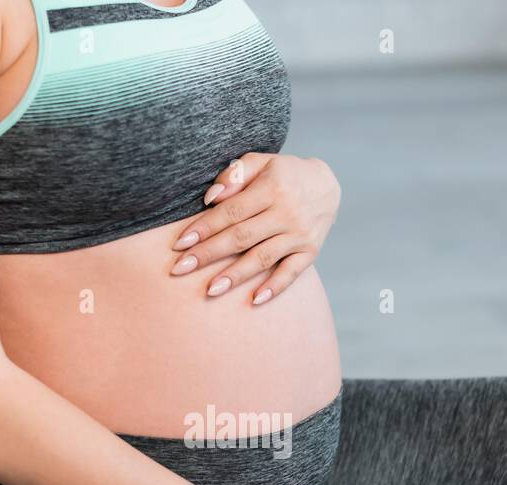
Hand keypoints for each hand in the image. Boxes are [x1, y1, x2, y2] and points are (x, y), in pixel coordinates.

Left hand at [169, 152, 340, 305]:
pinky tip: (255, 301)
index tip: (179, 245)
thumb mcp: (262, 161)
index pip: (230, 212)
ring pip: (262, 258)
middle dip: (208, 254)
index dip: (203, 228)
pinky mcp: (311, 252)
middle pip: (241, 237)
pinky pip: (292, 273)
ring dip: (236, 275)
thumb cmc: (284, 174)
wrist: (326, 186)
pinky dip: (275, 287)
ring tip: (210, 290)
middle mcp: (287, 213)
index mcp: (272, 188)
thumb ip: (235, 174)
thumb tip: (210, 199)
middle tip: (180, 269)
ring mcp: (299, 235)